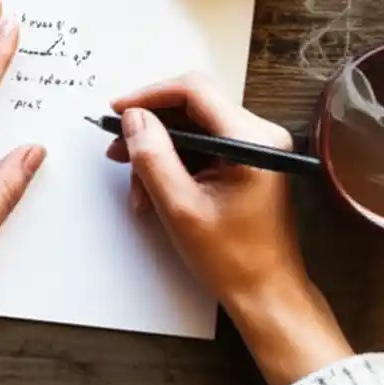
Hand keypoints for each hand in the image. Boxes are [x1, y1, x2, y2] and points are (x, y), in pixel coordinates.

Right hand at [109, 73, 351, 384]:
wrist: (266, 293)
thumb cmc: (232, 259)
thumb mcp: (180, 208)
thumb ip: (154, 157)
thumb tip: (134, 117)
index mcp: (252, 140)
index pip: (195, 91)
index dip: (150, 95)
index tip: (118, 111)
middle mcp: (261, 135)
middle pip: (193, 108)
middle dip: (151, 129)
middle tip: (117, 150)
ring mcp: (256, 148)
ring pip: (193, 130)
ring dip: (160, 153)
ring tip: (136, 187)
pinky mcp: (249, 162)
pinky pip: (203, 148)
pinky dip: (175, 165)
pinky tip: (155, 192)